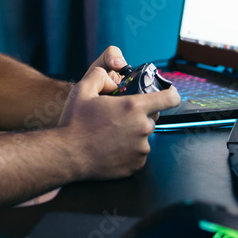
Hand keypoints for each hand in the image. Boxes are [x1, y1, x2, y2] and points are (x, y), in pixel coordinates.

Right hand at [58, 48, 181, 180]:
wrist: (66, 156)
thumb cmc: (74, 123)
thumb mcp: (82, 90)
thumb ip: (98, 74)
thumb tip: (108, 72)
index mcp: (133, 107)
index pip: (169, 98)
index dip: (171, 93)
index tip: (168, 93)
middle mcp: (142, 128)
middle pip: (152, 117)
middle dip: (139, 115)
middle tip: (117, 117)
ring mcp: (141, 149)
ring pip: (144, 136)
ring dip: (133, 133)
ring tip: (110, 134)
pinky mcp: (136, 165)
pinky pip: (138, 153)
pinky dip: (129, 149)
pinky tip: (111, 147)